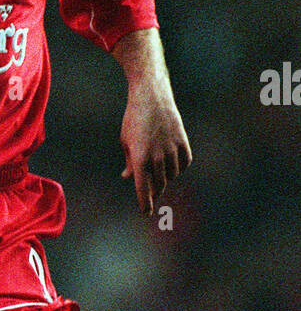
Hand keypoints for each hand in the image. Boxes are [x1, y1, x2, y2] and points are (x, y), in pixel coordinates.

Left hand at [120, 83, 191, 214]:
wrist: (152, 97)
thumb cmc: (134, 119)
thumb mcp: (126, 141)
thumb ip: (130, 162)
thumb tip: (128, 177)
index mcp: (140, 158)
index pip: (143, 188)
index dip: (144, 203)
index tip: (146, 213)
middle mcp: (157, 156)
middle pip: (159, 184)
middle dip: (155, 190)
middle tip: (152, 191)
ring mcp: (172, 149)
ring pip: (172, 175)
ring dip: (166, 176)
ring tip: (159, 167)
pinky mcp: (183, 142)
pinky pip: (184, 164)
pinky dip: (179, 166)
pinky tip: (172, 162)